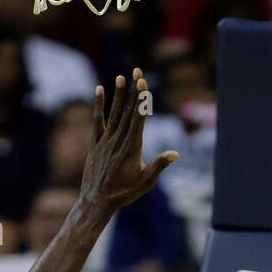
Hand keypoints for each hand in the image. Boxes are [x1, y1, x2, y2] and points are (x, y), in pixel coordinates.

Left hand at [80, 69, 178, 214]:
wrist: (98, 201)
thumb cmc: (124, 193)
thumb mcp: (146, 182)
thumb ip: (159, 165)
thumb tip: (175, 153)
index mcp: (132, 147)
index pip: (138, 117)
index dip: (141, 98)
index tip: (142, 82)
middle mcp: (118, 140)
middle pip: (128, 111)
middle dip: (133, 90)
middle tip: (137, 70)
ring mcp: (105, 140)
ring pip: (114, 113)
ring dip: (118, 94)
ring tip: (121, 76)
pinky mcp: (96, 143)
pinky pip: (97, 121)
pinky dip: (98, 105)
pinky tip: (99, 90)